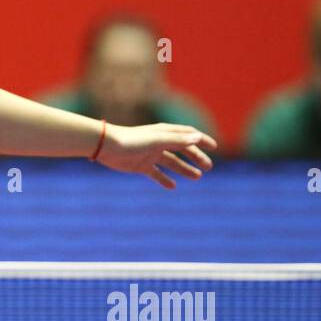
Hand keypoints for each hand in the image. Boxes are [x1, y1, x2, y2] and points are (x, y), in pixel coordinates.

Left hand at [95, 123, 217, 189]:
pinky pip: (156, 174)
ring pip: (171, 163)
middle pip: (182, 149)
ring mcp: (149, 155)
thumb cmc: (131, 140)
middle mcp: (158, 143)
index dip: (201, 139)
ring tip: (197, 177)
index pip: (187, 134)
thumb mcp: (157, 140)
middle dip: (196, 157)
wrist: (106, 147)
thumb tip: (198, 138)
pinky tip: (172, 186)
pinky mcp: (140, 166)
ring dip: (184, 169)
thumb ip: (177, 140)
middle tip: (208, 167)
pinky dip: (164, 179)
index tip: (214, 147)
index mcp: (163, 133)